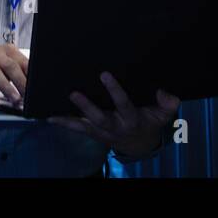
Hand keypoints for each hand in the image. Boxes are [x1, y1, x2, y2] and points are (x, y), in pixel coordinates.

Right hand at [0, 44, 27, 107]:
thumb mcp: (5, 61)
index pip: (22, 61)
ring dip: (7, 87)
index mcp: (8, 51)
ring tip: (15, 99)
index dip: (30, 74)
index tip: (36, 87)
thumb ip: (18, 71)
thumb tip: (32, 87)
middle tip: (28, 95)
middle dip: (21, 81)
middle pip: (10, 66)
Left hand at [47, 72, 179, 156]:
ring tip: (54, 111)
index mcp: (132, 119)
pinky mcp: (93, 133)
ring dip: (70, 118)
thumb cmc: (150, 121)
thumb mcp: (164, 114)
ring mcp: (102, 132)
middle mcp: (115, 127)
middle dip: (87, 106)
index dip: (114, 90)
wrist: (140, 143)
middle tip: (74, 93)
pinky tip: (49, 116)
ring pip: (84, 126)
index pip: (123, 104)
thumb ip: (168, 102)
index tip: (104, 74)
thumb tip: (163, 91)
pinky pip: (77, 129)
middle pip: (100, 117)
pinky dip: (63, 123)